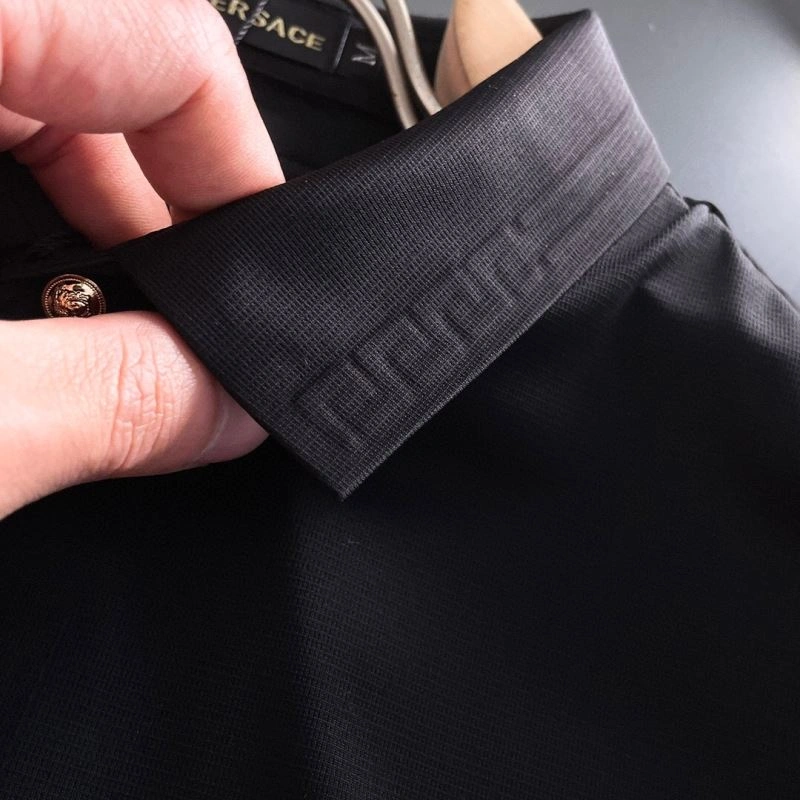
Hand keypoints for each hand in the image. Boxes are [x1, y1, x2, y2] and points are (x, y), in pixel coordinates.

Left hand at [0, 0, 284, 517]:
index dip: (242, 166)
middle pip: (100, 69)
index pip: (161, 39)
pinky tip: (17, 298)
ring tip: (100, 326)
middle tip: (184, 325)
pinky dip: (7, 206)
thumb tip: (224, 407)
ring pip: (27, 94)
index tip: (265, 272)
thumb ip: (101, 404)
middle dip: (161, 211)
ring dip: (83, 217)